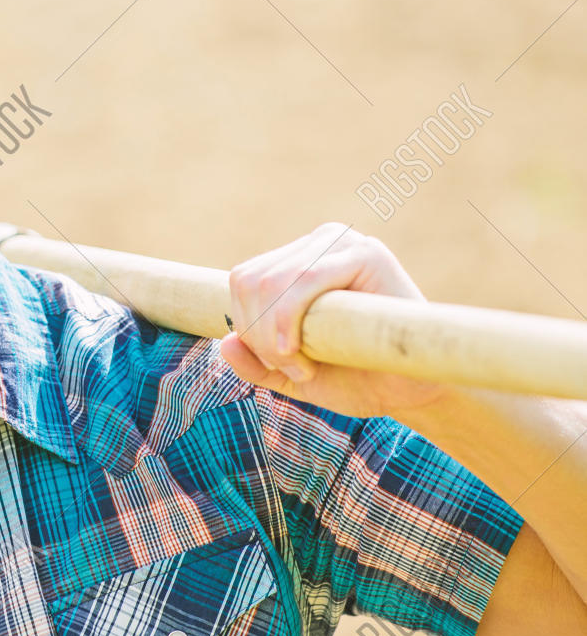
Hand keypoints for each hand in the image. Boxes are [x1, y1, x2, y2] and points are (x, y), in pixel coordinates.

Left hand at [218, 221, 448, 418]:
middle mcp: (318, 243)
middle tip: (293, 370)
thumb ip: (254, 363)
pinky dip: (289, 323)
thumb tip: (224, 342)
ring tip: (304, 368)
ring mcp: (343, 243)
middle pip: (249, 280)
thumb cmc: (353, 378)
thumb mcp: (288, 376)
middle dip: (258, 336)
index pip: (243, 280)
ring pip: (270, 281)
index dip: (247, 328)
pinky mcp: (367, 254)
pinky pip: (304, 278)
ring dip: (274, 337)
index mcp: (297, 260)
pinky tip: (305, 358)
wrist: (410, 392)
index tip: (278, 365)